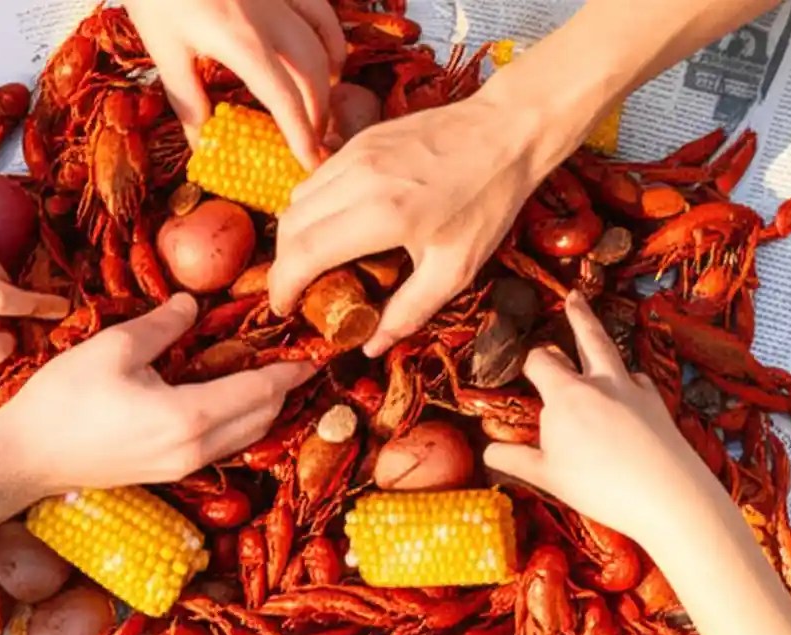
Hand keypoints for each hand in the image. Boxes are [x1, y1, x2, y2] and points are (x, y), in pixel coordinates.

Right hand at [0, 293, 314, 497]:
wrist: (25, 458)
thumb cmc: (64, 401)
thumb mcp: (115, 348)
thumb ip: (164, 324)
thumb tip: (195, 303)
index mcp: (191, 417)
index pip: (261, 392)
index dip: (291, 370)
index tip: (317, 351)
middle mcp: (198, 449)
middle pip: (264, 418)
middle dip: (287, 389)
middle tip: (301, 357)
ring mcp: (185, 466)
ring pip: (248, 436)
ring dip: (267, 406)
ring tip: (276, 373)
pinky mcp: (171, 471)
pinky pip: (225, 445)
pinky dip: (242, 420)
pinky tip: (236, 396)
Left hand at [123, 0, 343, 167]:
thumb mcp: (164, 50)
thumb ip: (188, 100)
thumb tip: (202, 146)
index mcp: (242, 42)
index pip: (285, 98)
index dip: (301, 135)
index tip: (309, 163)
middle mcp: (271, 20)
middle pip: (312, 75)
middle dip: (317, 115)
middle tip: (311, 145)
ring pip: (323, 44)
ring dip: (328, 82)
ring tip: (321, 111)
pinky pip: (320, 12)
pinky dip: (332, 40)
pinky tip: (330, 61)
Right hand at [269, 95, 541, 356]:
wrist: (506, 132)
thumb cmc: (487, 203)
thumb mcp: (456, 269)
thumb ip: (409, 311)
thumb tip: (371, 347)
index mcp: (382, 215)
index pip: (304, 254)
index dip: (284, 287)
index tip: (285, 309)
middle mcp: (359, 179)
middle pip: (290, 226)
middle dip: (284, 265)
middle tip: (300, 291)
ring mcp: (357, 153)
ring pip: (297, 198)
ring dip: (295, 234)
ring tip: (316, 261)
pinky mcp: (361, 138)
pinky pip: (318, 177)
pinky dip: (313, 206)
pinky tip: (336, 225)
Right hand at [483, 292, 724, 546]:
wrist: (669, 496)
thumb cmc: (599, 486)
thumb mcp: (546, 476)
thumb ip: (514, 459)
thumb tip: (487, 452)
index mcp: (566, 394)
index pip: (540, 360)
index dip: (529, 359)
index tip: (523, 361)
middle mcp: (600, 382)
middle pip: (586, 337)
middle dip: (577, 316)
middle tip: (573, 296)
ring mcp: (632, 389)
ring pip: (614, 355)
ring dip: (602, 344)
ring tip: (597, 337)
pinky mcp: (657, 404)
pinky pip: (638, 380)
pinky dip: (628, 379)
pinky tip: (627, 388)